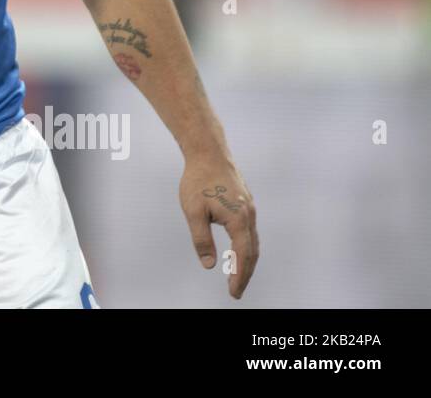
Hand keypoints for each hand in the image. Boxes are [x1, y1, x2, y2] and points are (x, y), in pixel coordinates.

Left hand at [180, 156, 258, 298]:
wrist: (209, 153)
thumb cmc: (198, 180)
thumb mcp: (193, 212)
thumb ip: (201, 239)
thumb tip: (208, 264)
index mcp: (239, 220)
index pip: (242, 256)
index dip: (239, 276)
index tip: (234, 293)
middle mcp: (249, 216)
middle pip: (252, 252)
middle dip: (245, 273)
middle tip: (236, 291)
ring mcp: (250, 209)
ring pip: (253, 242)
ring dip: (247, 261)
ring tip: (238, 276)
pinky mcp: (247, 203)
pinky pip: (250, 231)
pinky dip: (247, 247)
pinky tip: (239, 251)